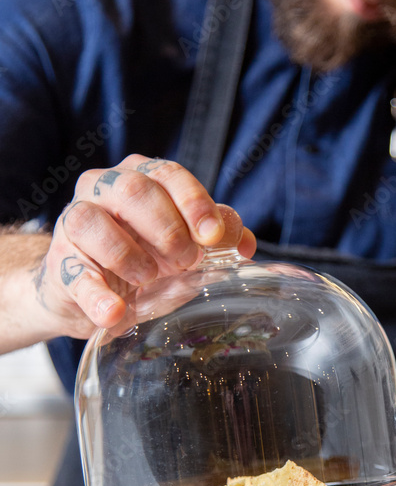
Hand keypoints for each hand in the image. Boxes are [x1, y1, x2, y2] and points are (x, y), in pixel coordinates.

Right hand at [31, 155, 255, 339]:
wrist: (92, 292)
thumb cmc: (143, 257)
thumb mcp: (185, 246)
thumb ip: (217, 238)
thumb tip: (246, 244)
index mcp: (140, 176)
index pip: (167, 173)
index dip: (193, 201)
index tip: (211, 234)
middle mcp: (102, 188)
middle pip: (132, 189)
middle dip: (166, 227)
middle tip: (185, 260)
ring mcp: (74, 223)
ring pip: (92, 221)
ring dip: (129, 255)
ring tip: (148, 279)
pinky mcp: (59, 265)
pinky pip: (73, 274)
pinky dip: (97, 296)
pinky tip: (115, 312)